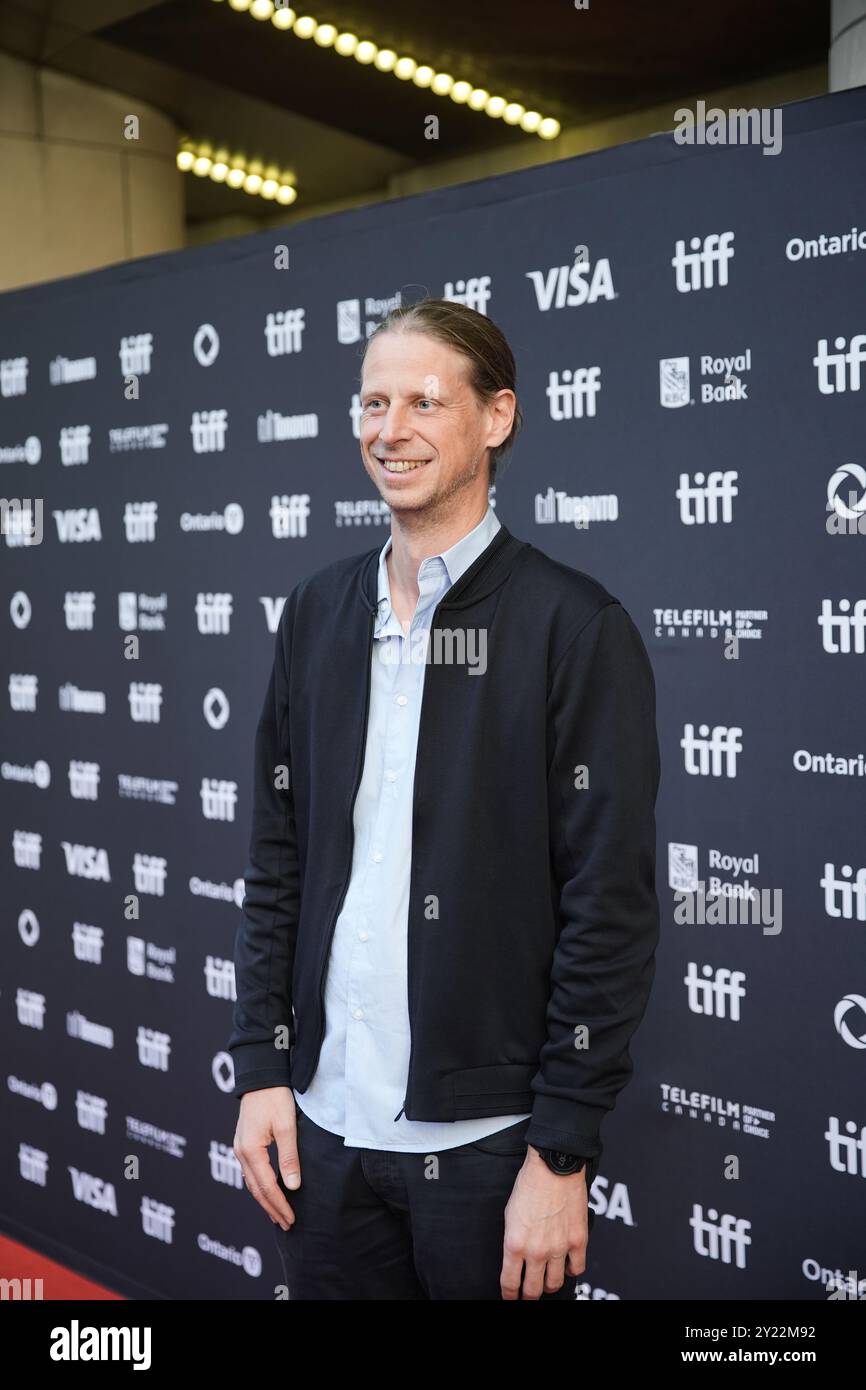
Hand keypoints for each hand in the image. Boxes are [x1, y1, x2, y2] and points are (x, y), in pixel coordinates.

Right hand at [233, 1086, 298, 1231]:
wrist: (261, 1076)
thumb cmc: (275, 1097)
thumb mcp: (287, 1126)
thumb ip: (289, 1157)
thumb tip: (292, 1186)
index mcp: (250, 1150)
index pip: (266, 1187)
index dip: (279, 1205)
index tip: (291, 1219)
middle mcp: (241, 1152)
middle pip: (255, 1189)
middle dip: (271, 1208)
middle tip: (286, 1224)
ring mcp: (240, 1147)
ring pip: (251, 1182)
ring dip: (265, 1199)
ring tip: (278, 1214)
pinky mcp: (244, 1142)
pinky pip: (251, 1171)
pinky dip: (260, 1186)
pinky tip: (269, 1190)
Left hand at [500, 1146, 589, 1299]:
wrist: (553, 1166)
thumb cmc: (530, 1184)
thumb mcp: (510, 1214)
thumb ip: (514, 1239)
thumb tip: (516, 1258)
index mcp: (514, 1244)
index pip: (510, 1283)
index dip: (510, 1295)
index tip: (510, 1297)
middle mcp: (536, 1251)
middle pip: (533, 1290)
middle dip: (528, 1296)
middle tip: (528, 1295)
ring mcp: (559, 1248)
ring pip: (554, 1283)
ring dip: (549, 1285)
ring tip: (547, 1282)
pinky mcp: (578, 1241)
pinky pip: (577, 1268)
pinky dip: (571, 1270)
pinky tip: (567, 1265)